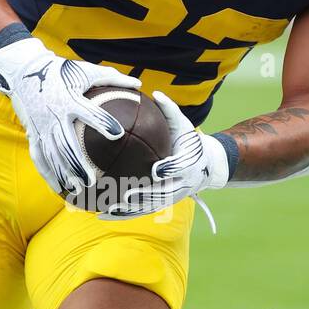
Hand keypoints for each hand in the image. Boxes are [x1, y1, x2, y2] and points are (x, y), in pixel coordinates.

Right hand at [0, 37, 140, 196]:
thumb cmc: (61, 71)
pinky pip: (39, 157)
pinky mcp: (33, 133)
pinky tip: (58, 188)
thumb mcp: (85, 70)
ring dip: (63, 173)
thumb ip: (111, 78)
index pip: (88, 112)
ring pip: (52, 154)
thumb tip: (139, 83)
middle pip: (66, 143)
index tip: (118, 133)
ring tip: (77, 189)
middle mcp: (54, 115)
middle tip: (91, 179)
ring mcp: (41, 126)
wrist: (24, 71)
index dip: (102, 122)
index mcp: (69, 99)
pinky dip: (48, 173)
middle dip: (77, 163)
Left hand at [100, 91, 229, 218]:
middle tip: (128, 193)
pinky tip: (102, 215)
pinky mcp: (162, 204)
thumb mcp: (184, 124)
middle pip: (163, 193)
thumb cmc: (190, 141)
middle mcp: (181, 184)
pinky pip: (141, 211)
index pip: (178, 168)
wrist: (206, 165)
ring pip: (150, 206)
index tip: (156, 169)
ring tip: (107, 210)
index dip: (169, 170)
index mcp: (188, 164)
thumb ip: (170, 110)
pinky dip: (123, 215)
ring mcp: (172, 196)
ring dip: (130, 210)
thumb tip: (156, 92)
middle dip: (147, 194)